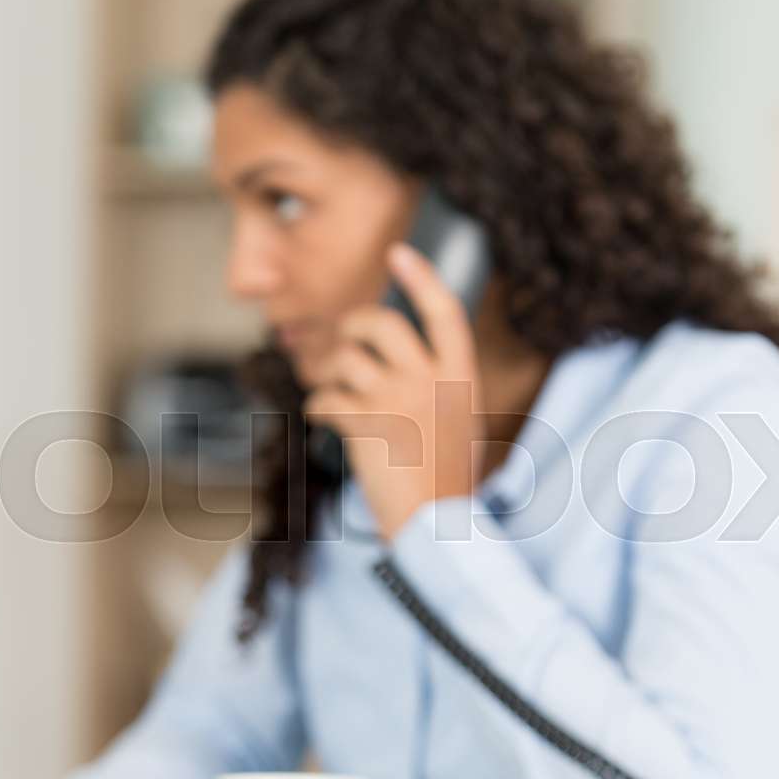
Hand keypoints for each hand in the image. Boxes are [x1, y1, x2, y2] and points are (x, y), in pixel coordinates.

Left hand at [306, 242, 483, 538]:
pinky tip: (321, 418)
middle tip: (344, 341)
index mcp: (462, 377)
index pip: (444, 312)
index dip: (421, 278)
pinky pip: (325, 398)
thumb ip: (438, 384)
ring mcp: (397, 400)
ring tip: (334, 396)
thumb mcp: (460, 421)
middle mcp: (431, 379)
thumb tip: (397, 358)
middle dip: (353, 326)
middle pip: (382, 323)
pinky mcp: (364, 424)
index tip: (398, 253)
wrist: (437, 525)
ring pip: (345, 361)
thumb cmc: (448, 480)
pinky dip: (316, 406)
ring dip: (330, 375)